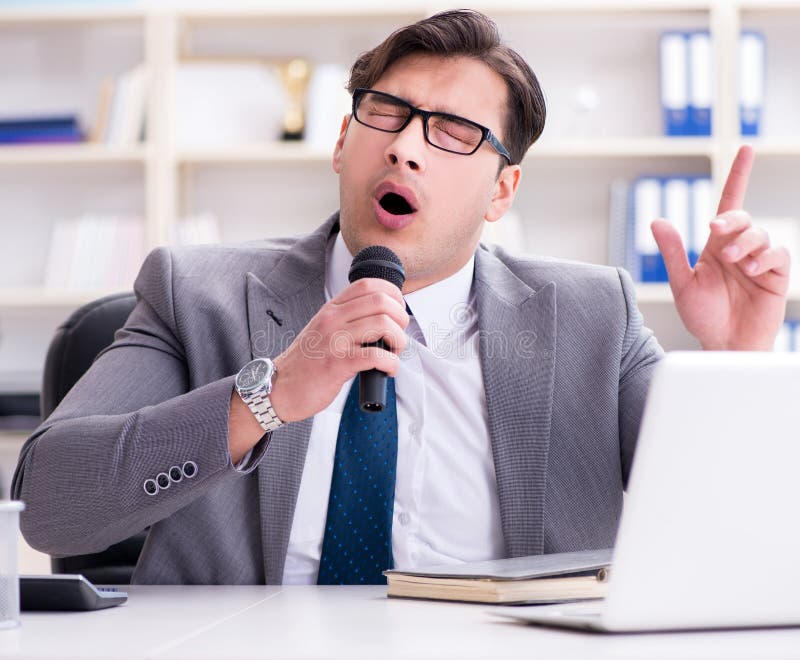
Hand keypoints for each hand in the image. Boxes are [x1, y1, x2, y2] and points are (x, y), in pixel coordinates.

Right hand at [269, 278, 409, 422]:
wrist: (280, 388)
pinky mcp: (338, 364)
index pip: (367, 284)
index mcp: (331, 310)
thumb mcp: (323, 330)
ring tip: (393, 354)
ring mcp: (335, 340)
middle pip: (381, 301)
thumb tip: (381, 320)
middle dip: (400, 319)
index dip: (392, 294)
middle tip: (397, 336)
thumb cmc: (305, 363)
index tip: (397, 311)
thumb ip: (347, 320)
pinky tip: (387, 370)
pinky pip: (376, 356)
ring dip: (398, 341)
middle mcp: (333, 320)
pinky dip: (391, 364)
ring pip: (382, 325)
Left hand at [651, 145, 790, 349]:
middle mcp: (739, 248)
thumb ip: (672, 252)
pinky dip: (766, 259)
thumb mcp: (682, 283)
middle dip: (732, 221)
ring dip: (746, 243)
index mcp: (716, 246)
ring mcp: (759, 261)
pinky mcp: (777, 276)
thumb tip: (657, 220)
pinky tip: (753, 271)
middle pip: (743, 218)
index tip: (746, 148)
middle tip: (715, 233)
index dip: (739, 175)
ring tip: (734, 263)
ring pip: (761, 234)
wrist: (723, 344)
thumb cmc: (703, 316)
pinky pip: (779, 255)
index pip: (729, 203)